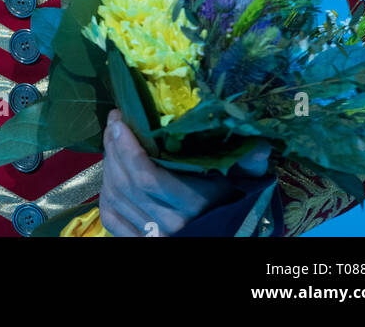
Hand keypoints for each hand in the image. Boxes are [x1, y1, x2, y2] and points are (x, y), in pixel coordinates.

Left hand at [99, 109, 270, 236]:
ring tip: (112, 139)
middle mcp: (169, 225)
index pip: (148, 176)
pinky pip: (112, 218)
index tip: (121, 119)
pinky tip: (110, 171)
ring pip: (116, 197)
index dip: (127, 146)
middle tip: (115, 121)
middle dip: (114, 147)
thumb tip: (259, 143)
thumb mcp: (245, 182)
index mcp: (193, 206)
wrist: (230, 236)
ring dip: (108, 164)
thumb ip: (249, 162)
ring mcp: (152, 238)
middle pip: (126, 183)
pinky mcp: (140, 244)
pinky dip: (105, 193)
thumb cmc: (234, 204)